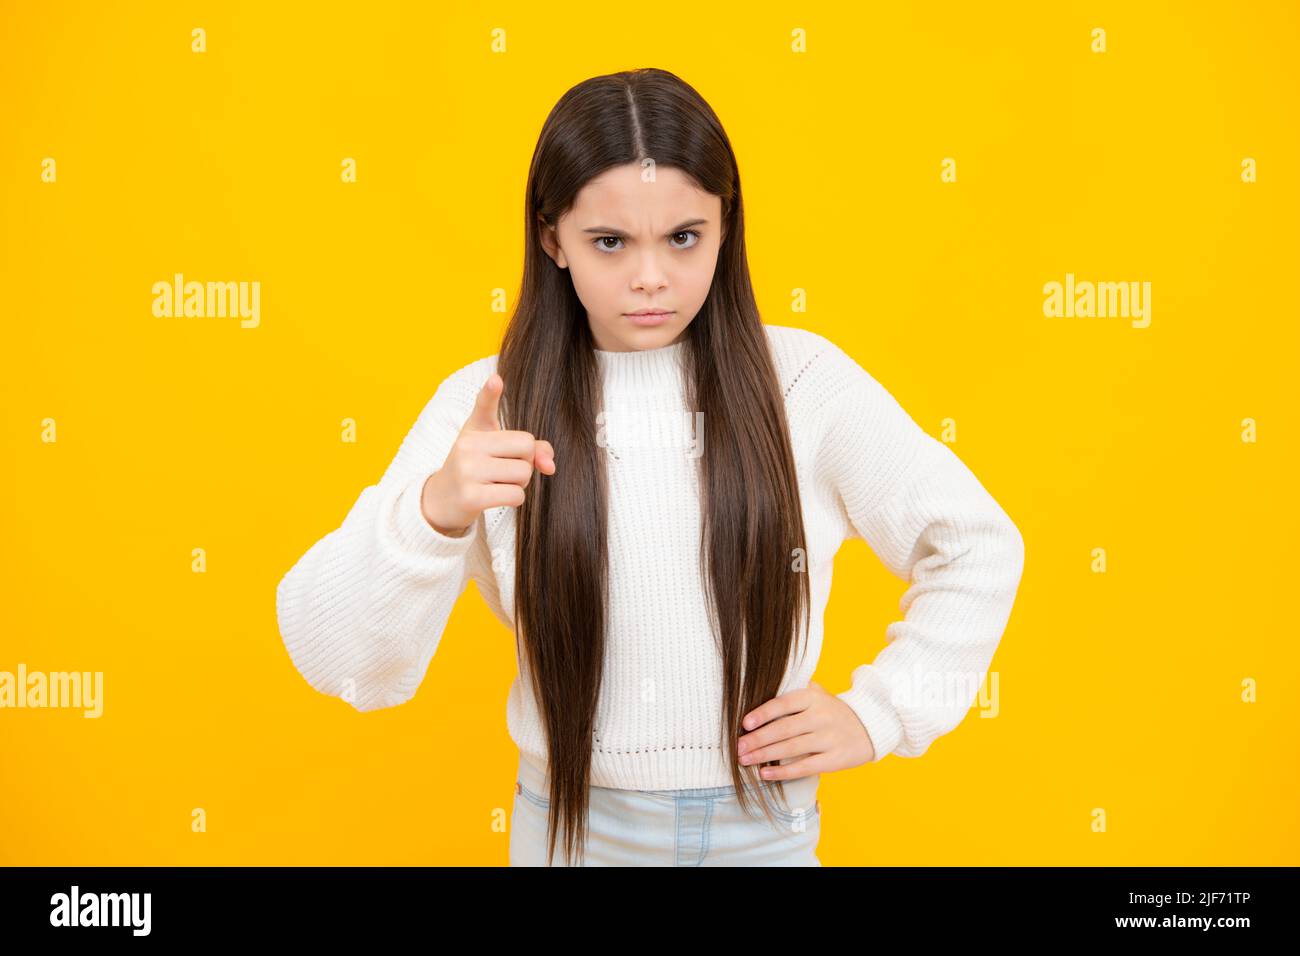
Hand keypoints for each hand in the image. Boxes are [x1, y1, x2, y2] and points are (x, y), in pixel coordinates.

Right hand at [420, 372, 556, 535]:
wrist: (441, 500)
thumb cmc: (475, 470)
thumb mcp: (495, 450)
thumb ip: (530, 448)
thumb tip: (550, 466)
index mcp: (474, 430)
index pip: (485, 407)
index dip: (490, 392)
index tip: (495, 380)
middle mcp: (468, 446)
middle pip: (527, 448)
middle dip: (525, 463)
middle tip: (503, 469)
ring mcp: (467, 471)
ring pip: (524, 473)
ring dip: (520, 484)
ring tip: (497, 483)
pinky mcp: (471, 497)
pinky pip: (516, 495)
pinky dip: (515, 499)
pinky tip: (495, 497)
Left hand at [736, 680, 875, 779]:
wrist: (871, 726)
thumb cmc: (833, 711)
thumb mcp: (818, 695)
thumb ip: (794, 691)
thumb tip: (759, 689)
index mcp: (813, 698)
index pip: (783, 704)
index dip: (762, 714)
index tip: (744, 724)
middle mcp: (821, 716)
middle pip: (784, 728)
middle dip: (758, 739)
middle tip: (738, 747)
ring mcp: (829, 738)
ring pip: (791, 748)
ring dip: (764, 755)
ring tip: (744, 760)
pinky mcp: (835, 759)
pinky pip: (805, 767)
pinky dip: (783, 772)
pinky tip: (765, 774)